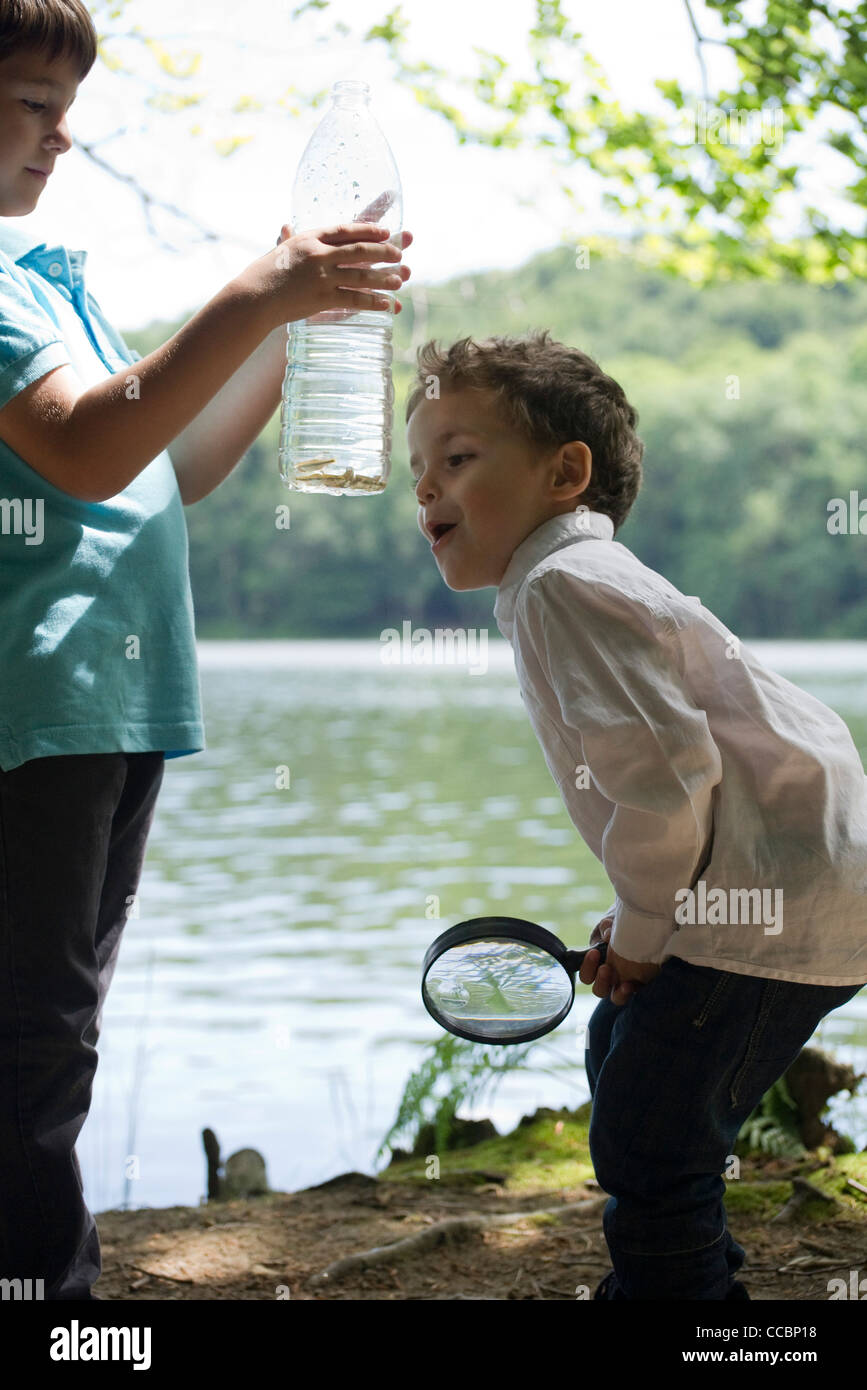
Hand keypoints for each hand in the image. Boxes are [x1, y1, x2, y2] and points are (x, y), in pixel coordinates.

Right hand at [234, 220, 411, 329]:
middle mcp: (318, 254)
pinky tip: (386, 304)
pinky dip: (373, 301)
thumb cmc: (262, 274)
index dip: (368, 229)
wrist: (253, 298)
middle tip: (400, 253)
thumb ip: (287, 239)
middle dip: (383, 251)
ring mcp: (322, 276)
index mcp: (309, 238)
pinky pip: (354, 299)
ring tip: (399, 279)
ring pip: (361, 274)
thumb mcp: (276, 251)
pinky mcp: (323, 298)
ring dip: (383, 277)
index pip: (345, 230)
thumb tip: (285, 228)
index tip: (385, 230)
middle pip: (360, 249)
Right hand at [579, 913, 660, 1004]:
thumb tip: (608, 935)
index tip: (594, 952)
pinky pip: (636, 991)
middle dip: (601, 980)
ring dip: (618, 993)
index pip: (586, 975)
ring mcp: (624, 980)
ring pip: (616, 997)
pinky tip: (633, 984)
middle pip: (599, 990)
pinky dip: (634, 990)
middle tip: (606, 967)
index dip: (587, 967)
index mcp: (596, 964)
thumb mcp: (610, 921)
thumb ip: (606, 926)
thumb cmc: (619, 922)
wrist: (641, 918)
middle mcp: (609, 975)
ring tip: (624, 984)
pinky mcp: (641, 980)